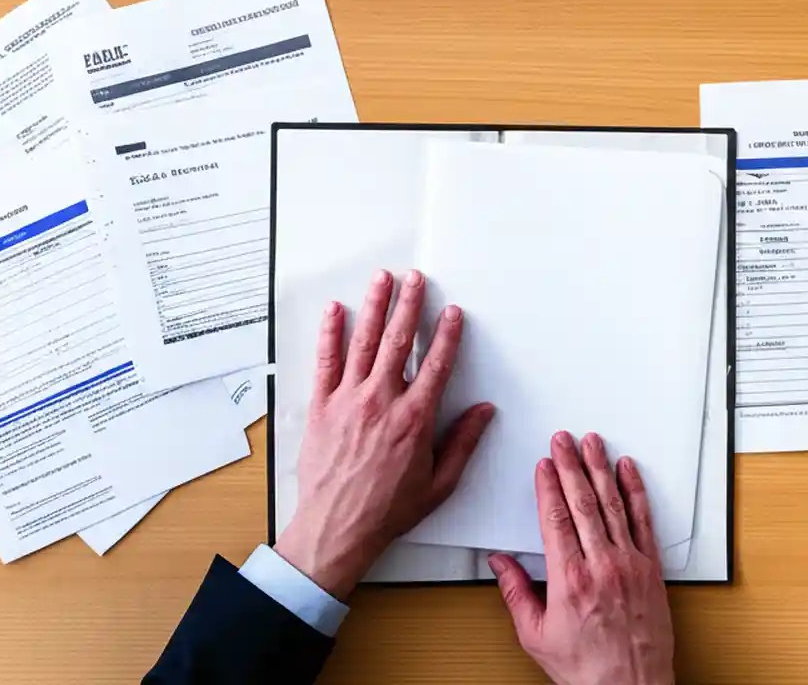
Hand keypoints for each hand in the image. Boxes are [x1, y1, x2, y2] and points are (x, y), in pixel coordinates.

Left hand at [275, 269, 494, 598]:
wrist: (338, 528)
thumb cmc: (387, 510)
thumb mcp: (439, 483)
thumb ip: (463, 442)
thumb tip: (484, 412)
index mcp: (414, 419)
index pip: (436, 364)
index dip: (447, 334)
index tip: (453, 313)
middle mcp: (381, 401)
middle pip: (398, 341)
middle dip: (409, 306)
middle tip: (416, 279)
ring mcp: (348, 400)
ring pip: (363, 342)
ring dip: (375, 307)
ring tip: (382, 280)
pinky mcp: (322, 406)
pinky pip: (326, 362)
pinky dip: (331, 334)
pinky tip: (336, 311)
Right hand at [488, 432, 674, 684]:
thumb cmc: (587, 669)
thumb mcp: (536, 635)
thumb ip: (516, 593)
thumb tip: (500, 564)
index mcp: (570, 579)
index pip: (556, 517)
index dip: (548, 485)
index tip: (544, 464)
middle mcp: (602, 566)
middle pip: (583, 502)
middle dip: (571, 465)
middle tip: (564, 440)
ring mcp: (630, 565)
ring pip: (613, 505)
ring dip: (602, 469)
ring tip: (594, 444)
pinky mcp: (651, 570)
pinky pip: (643, 522)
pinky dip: (636, 493)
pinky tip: (629, 472)